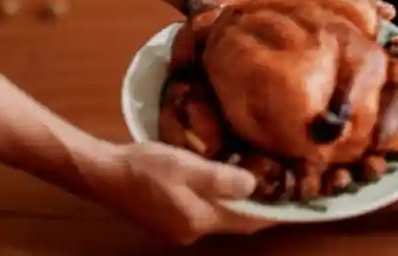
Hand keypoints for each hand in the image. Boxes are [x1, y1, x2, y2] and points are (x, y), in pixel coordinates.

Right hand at [88, 141, 273, 244]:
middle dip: (253, 207)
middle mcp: (191, 232)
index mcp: (199, 220)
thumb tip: (253, 188)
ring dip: (231, 202)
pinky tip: (213, 180)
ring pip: (215, 216)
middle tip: (275, 185)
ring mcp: (176, 229)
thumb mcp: (188, 166)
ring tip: (249, 178)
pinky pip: (198, 211)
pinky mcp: (164, 220)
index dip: (271, 213)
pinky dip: (212, 199)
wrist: (102, 174)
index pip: (247, 222)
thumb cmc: (144, 167)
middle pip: (232, 221)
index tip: (294, 204)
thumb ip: (222, 179)